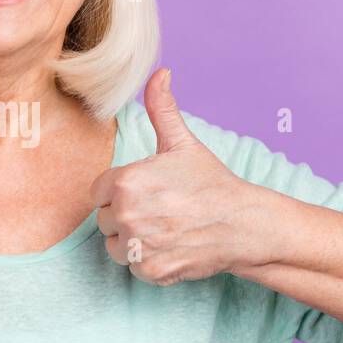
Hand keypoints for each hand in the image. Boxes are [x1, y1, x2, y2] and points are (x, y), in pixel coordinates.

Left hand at [90, 68, 274, 285]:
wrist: (243, 224)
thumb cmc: (210, 183)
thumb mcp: (182, 143)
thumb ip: (161, 108)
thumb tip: (160, 72)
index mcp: (126, 180)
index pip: (99, 193)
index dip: (120, 192)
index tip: (146, 193)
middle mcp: (127, 213)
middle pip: (105, 219)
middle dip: (127, 217)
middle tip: (160, 211)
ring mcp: (138, 245)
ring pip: (115, 245)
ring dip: (133, 241)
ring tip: (164, 229)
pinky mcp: (150, 270)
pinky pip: (132, 267)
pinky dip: (148, 261)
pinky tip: (170, 247)